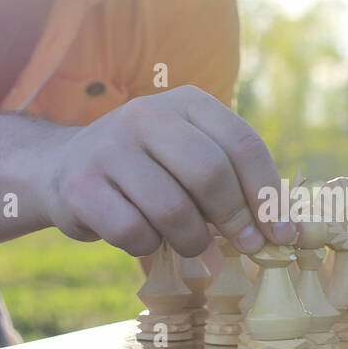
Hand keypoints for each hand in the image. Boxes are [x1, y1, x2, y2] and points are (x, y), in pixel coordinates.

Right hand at [41, 85, 294, 256]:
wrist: (63, 167)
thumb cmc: (149, 170)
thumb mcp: (191, 156)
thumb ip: (233, 180)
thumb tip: (284, 230)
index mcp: (186, 101)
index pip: (242, 144)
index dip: (268, 193)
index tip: (283, 232)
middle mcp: (145, 115)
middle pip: (210, 173)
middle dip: (235, 219)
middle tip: (246, 244)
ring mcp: (109, 148)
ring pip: (173, 210)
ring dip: (193, 241)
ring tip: (192, 243)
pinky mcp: (81, 186)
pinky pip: (134, 232)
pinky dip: (148, 247)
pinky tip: (144, 237)